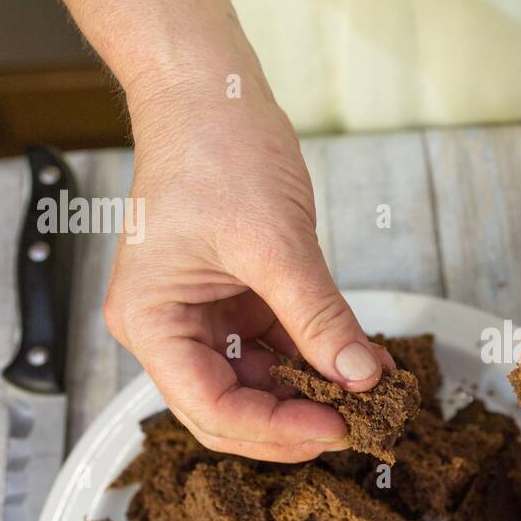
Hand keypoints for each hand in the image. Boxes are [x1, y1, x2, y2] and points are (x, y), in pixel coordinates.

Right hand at [103, 73, 389, 461]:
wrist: (209, 90)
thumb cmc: (215, 148)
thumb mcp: (274, 242)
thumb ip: (318, 316)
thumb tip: (361, 376)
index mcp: (150, 323)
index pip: (211, 409)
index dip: (277, 430)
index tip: (338, 427)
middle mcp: (169, 330)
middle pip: (232, 411)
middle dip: (295, 423)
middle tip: (359, 424)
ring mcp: (204, 318)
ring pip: (259, 387)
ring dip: (312, 395)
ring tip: (370, 394)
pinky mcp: (237, 301)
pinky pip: (278, 350)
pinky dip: (317, 360)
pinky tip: (359, 363)